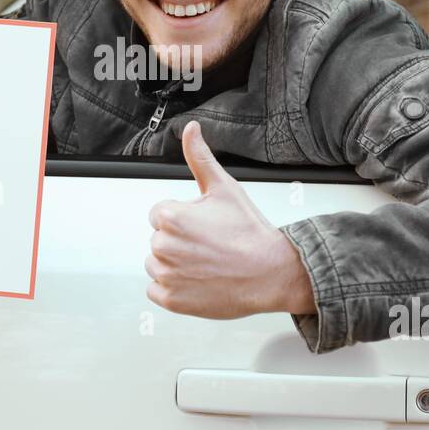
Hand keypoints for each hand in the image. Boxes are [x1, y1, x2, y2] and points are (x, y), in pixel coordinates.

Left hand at [145, 120, 315, 318]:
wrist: (272, 273)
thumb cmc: (249, 232)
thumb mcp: (225, 188)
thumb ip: (200, 157)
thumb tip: (190, 130)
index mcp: (170, 217)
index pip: (159, 214)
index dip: (184, 219)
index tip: (204, 227)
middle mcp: (163, 246)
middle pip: (158, 239)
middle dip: (179, 241)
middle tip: (210, 245)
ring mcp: (166, 276)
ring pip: (156, 265)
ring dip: (174, 264)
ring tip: (206, 263)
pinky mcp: (171, 300)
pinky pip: (157, 291)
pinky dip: (173, 288)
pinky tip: (198, 281)